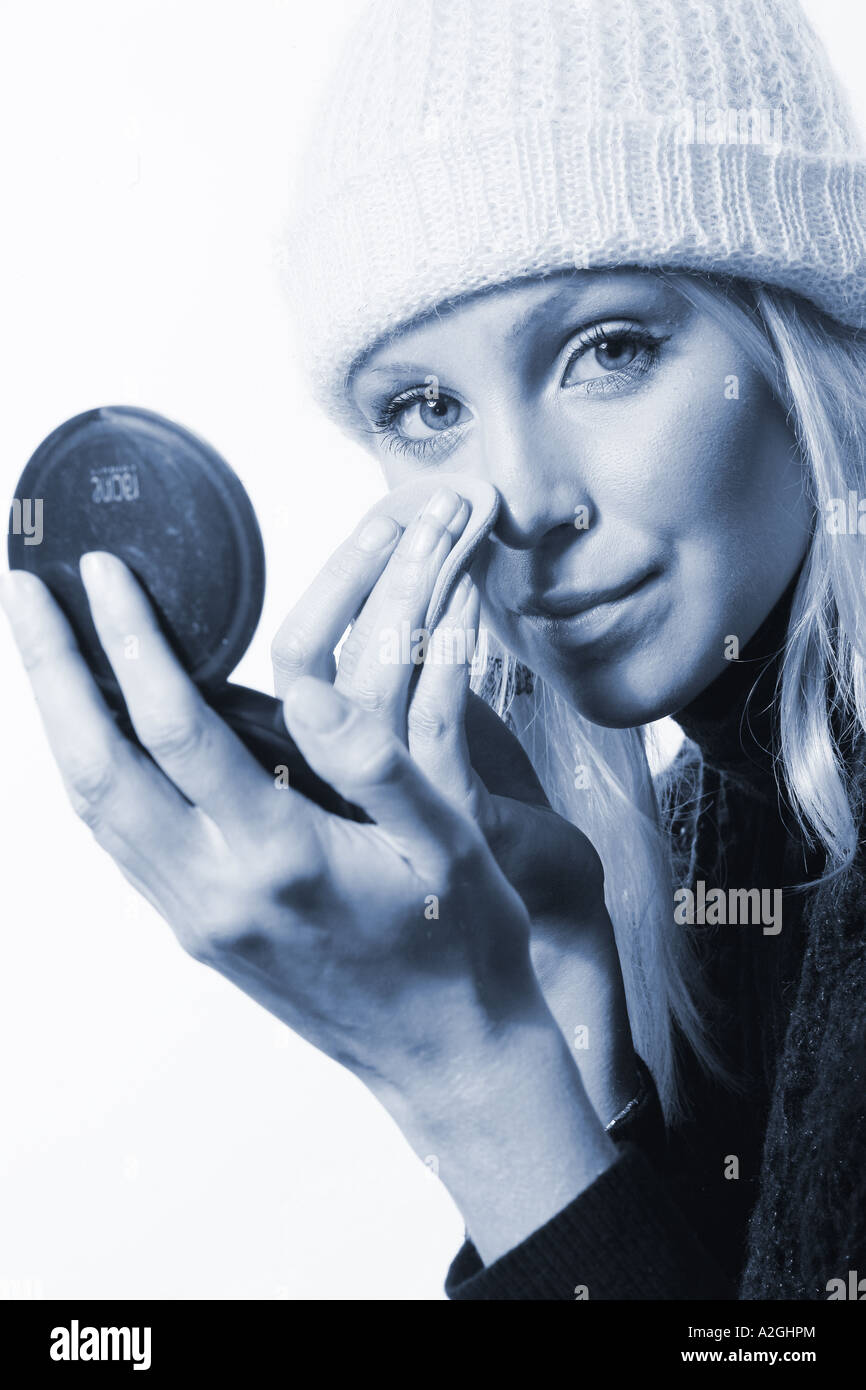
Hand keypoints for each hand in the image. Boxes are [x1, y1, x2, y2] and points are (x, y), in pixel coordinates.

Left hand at [1, 543, 616, 1262]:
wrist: (445, 1055)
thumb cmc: (460, 947)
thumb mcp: (452, 845)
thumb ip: (382, 760)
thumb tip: (309, 688)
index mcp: (283, 858)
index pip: (177, 730)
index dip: (132, 641)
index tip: (104, 573)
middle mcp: (217, 892)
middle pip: (97, 769)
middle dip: (52, 672)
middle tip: (21, 591)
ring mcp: (196, 918)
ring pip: (94, 809)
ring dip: (59, 722)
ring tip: (42, 648)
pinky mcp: (196, 931)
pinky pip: (119, 840)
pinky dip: (91, 771)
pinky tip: (96, 731)